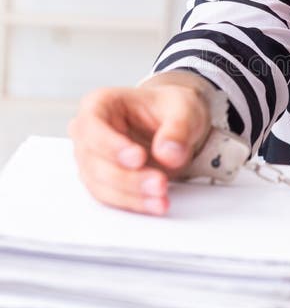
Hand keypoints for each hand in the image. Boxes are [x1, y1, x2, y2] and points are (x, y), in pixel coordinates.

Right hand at [69, 73, 211, 215]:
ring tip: (161, 197)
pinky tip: (155, 203)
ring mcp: (91, 159)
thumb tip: (168, 152)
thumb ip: (177, 129)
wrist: (173, 127)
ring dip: (131, 196)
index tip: (138, 157)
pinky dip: (134, 203)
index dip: (111, 145)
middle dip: (128, 177)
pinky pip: (111, 197)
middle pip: (95, 161)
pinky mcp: (102, 181)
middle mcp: (88, 132)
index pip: (92, 125)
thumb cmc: (169, 110)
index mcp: (100, 104)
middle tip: (159, 182)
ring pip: (100, 185)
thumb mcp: (183, 109)